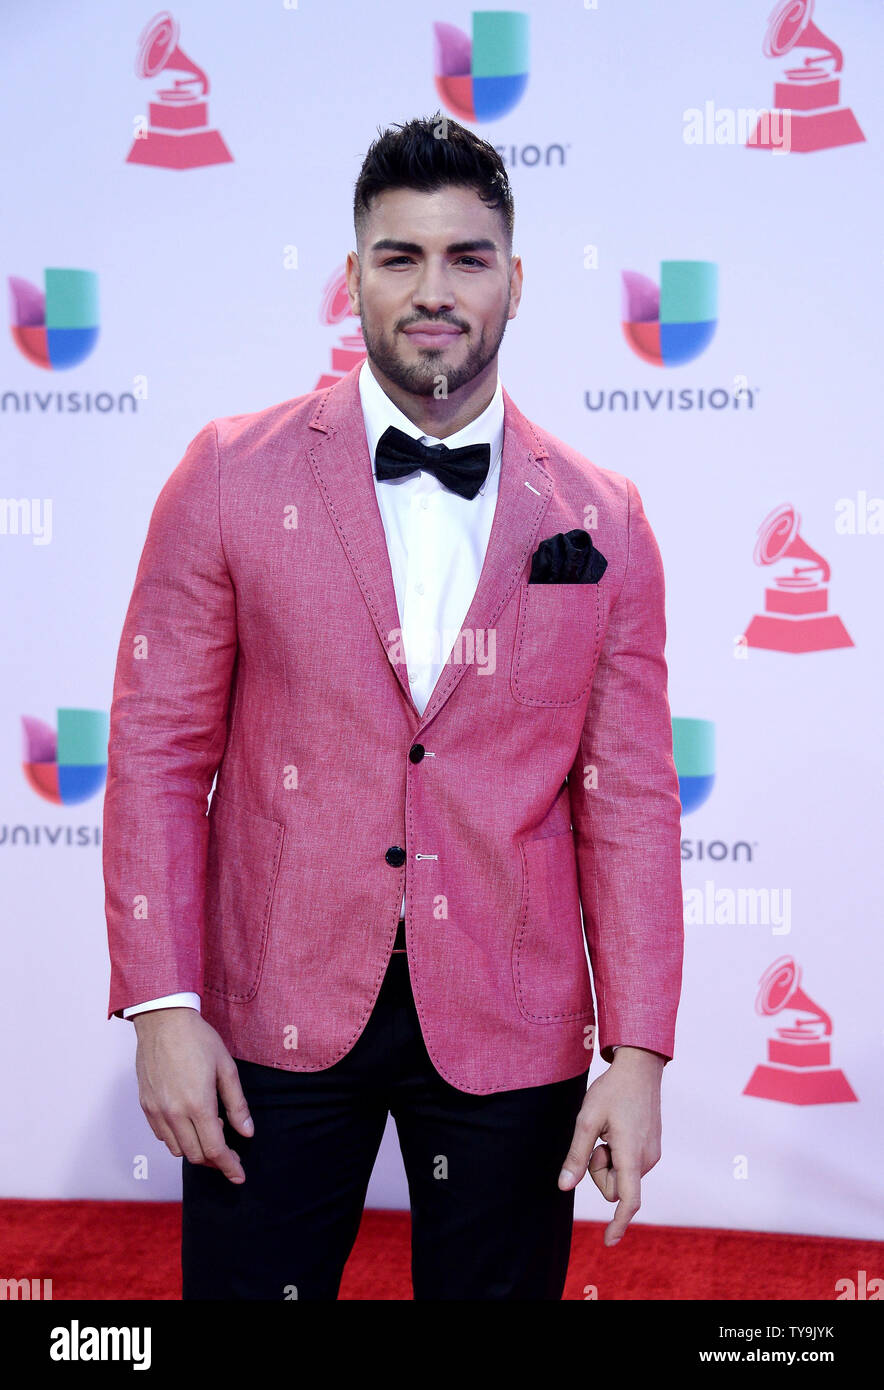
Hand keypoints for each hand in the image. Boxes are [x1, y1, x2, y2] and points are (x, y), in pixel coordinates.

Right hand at [132, 1007, 252, 1183]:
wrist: (163, 1021)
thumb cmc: (197, 1039)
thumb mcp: (226, 1068)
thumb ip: (237, 1104)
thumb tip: (246, 1132)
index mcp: (197, 1104)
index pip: (215, 1149)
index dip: (229, 1166)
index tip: (239, 1175)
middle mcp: (173, 1113)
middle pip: (195, 1155)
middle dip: (214, 1160)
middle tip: (229, 1153)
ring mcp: (156, 1111)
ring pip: (176, 1149)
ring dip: (195, 1150)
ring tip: (210, 1131)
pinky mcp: (145, 1106)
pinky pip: (161, 1136)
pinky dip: (177, 1138)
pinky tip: (188, 1123)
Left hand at [557, 1046, 664, 1244]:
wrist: (639, 1068)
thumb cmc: (611, 1092)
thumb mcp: (586, 1121)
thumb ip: (576, 1157)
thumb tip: (564, 1187)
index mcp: (631, 1154)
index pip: (628, 1200)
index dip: (618, 1224)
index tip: (609, 1242)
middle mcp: (647, 1159)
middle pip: (616, 1187)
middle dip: (600, 1172)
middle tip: (597, 1141)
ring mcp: (652, 1154)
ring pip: (621, 1176)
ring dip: (608, 1162)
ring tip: (608, 1131)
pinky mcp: (652, 1148)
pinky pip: (629, 1165)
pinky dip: (618, 1155)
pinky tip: (617, 1129)